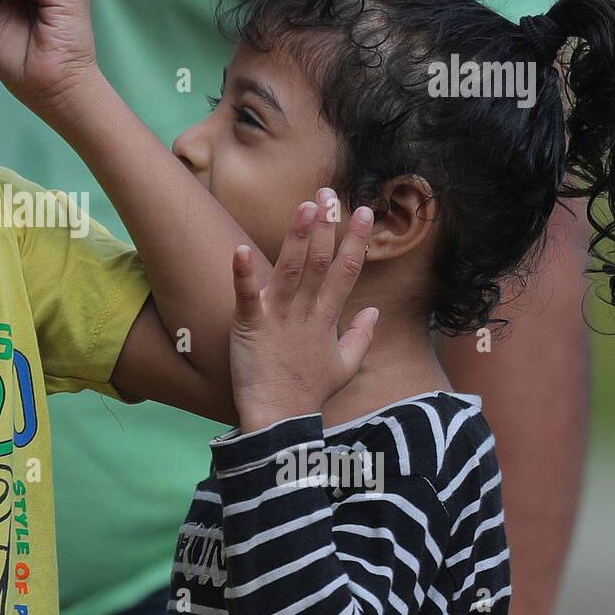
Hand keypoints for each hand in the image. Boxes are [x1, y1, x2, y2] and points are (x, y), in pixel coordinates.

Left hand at [230, 189, 377, 431]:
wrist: (279, 421)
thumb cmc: (307, 393)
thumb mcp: (343, 366)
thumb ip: (359, 336)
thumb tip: (374, 313)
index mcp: (326, 319)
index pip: (346, 272)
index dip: (355, 241)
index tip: (364, 211)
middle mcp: (304, 314)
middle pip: (320, 263)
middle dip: (326, 227)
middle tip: (329, 193)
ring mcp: (277, 319)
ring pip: (290, 271)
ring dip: (297, 238)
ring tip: (306, 207)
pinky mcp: (250, 327)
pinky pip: (246, 296)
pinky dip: (243, 274)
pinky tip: (240, 251)